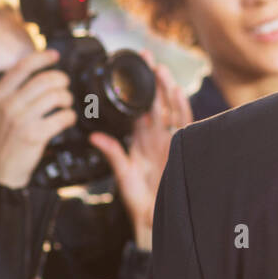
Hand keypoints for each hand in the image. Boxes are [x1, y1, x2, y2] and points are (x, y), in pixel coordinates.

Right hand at [0, 49, 74, 187]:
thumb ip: (11, 94)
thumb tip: (37, 76)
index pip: (22, 67)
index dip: (42, 58)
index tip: (54, 55)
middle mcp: (7, 105)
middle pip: (45, 80)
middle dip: (61, 81)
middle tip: (64, 86)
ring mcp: (21, 120)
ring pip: (56, 96)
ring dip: (67, 99)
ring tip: (66, 105)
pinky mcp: (34, 135)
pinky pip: (62, 117)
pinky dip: (69, 117)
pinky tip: (66, 120)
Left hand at [90, 55, 190, 250]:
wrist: (155, 219)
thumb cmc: (140, 201)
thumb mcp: (122, 174)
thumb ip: (112, 153)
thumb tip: (95, 136)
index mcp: (142, 142)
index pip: (140, 109)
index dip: (137, 90)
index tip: (131, 71)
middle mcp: (157, 138)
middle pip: (156, 103)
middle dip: (153, 80)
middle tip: (147, 58)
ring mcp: (170, 142)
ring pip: (170, 109)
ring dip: (166, 89)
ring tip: (160, 69)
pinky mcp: (180, 149)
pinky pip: (182, 124)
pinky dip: (180, 108)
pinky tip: (176, 93)